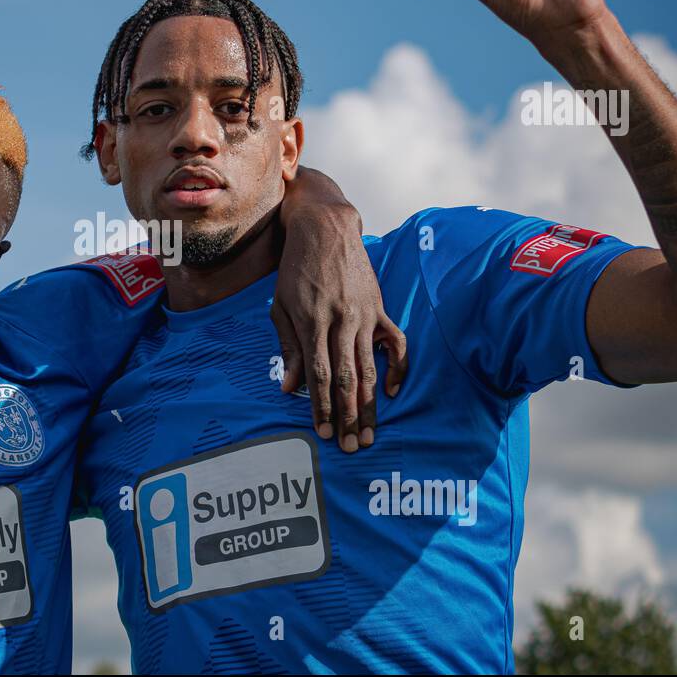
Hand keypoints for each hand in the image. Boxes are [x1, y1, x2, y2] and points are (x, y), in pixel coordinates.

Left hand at [274, 175, 407, 453]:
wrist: (325, 229)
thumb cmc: (295, 270)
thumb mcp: (280, 306)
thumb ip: (287, 348)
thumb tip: (289, 389)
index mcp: (311, 321)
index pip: (319, 373)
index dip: (322, 406)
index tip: (324, 433)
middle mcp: (340, 320)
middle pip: (346, 377)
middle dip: (348, 416)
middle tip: (351, 447)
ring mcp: (364, 315)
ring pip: (369, 367)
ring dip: (370, 404)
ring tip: (370, 433)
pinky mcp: (380, 308)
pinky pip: (395, 344)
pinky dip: (396, 368)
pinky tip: (391, 391)